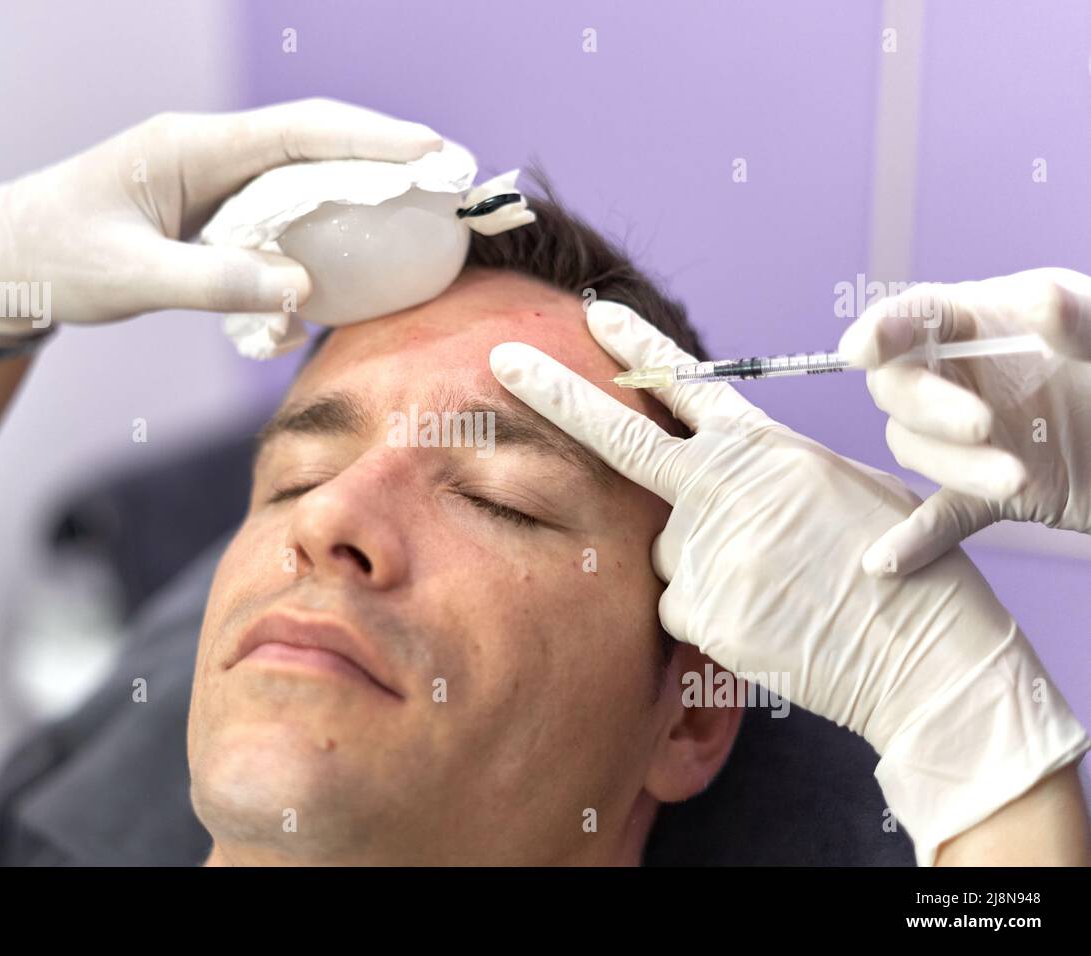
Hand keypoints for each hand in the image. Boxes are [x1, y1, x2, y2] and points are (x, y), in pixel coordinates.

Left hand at [0, 98, 441, 338]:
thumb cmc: (53, 260)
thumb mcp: (130, 277)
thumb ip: (214, 281)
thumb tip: (302, 289)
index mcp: (188, 148)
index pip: (297, 132)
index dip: (370, 139)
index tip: (431, 152)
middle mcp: (205, 150)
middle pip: (312, 139)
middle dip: (382, 152)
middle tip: (449, 173)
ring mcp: (206, 176)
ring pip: (298, 170)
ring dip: (357, 183)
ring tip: (417, 203)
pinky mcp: (204, 206)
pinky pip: (274, 204)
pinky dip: (317, 221)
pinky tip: (348, 245)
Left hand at [489, 300, 1088, 864]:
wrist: (921, 651)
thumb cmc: (893, 569)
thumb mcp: (833, 490)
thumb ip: (760, 476)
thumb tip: (712, 486)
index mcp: (762, 451)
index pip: (686, 386)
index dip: (638, 348)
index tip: (594, 314)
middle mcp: (720, 491)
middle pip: (621, 444)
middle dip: (556, 397)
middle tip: (503, 360)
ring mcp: (702, 550)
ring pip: (663, 553)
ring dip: (700, 567)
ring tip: (775, 590)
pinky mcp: (696, 610)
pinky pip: (676, 610)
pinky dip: (710, 616)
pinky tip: (765, 625)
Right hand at [838, 268, 1090, 575]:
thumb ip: (1077, 315)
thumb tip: (1036, 300)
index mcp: (981, 322)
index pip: (912, 316)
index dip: (881, 329)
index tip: (867, 348)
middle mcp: (960, 375)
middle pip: (898, 387)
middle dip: (929, 408)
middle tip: (982, 425)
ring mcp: (970, 435)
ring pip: (917, 449)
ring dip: (957, 468)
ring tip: (1017, 479)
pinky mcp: (988, 488)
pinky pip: (942, 512)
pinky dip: (917, 537)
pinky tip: (887, 562)